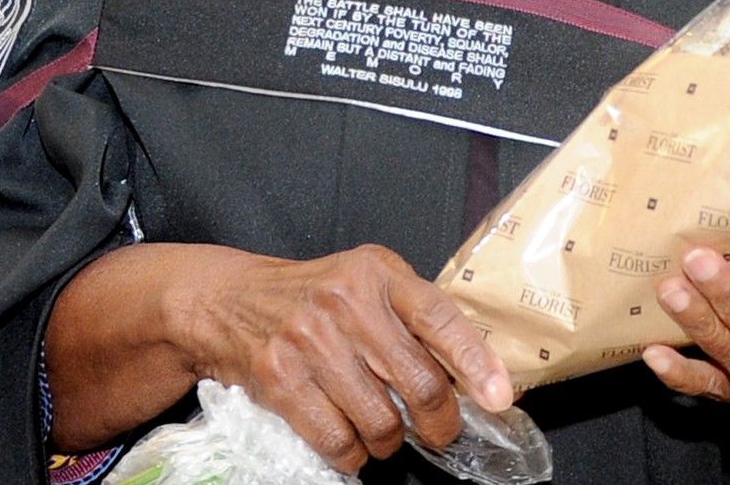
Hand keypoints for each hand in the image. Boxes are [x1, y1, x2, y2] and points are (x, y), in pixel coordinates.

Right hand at [163, 243, 512, 474]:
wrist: (231, 301)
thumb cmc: (315, 295)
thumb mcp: (368, 280)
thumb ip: (414, 314)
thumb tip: (476, 370)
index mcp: (377, 274)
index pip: (440, 319)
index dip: (475, 363)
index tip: (499, 397)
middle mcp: (346, 304)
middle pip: (418, 383)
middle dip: (439, 422)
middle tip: (440, 431)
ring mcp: (310, 343)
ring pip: (381, 421)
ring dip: (392, 442)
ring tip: (387, 432)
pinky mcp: (281, 381)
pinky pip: (338, 441)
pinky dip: (354, 455)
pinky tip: (353, 442)